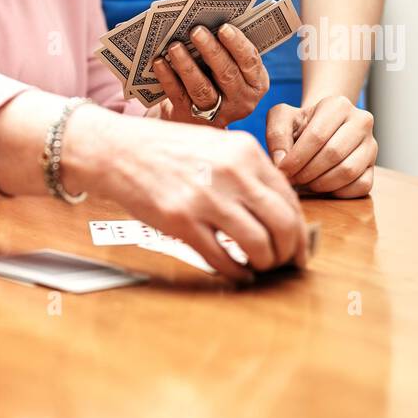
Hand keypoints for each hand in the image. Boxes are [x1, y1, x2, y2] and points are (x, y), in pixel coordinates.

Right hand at [107, 117, 308, 281]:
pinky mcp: (182, 222)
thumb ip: (248, 173)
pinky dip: (237, 272)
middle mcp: (231, 173)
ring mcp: (206, 198)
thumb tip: (281, 214)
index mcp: (244, 151)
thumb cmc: (167, 149)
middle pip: (283, 225)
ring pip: (259, 246)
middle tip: (284, 263)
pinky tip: (237, 272)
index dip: (300, 230)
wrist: (118, 150)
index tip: (299, 247)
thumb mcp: (216, 145)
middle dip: (289, 252)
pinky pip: (224, 259)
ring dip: (265, 264)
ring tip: (258, 266)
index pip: (290, 199)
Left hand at [150, 23, 268, 126]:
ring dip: (187, 65)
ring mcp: (217, 112)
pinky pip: (179, 95)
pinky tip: (159, 62)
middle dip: (211, 50)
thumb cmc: (215, 76)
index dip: (237, 44)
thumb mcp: (230, 65)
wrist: (196, 114)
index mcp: (255, 83)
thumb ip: (226, 46)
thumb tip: (209, 15)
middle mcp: (241, 100)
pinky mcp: (191, 116)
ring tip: (174, 46)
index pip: (250, 62)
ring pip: (202, 87)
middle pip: (227, 74)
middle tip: (196, 30)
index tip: (224, 27)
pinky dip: (167, 77)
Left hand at [266, 97, 376, 196]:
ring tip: (305, 182)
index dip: (297, 158)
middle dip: (307, 172)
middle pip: (333, 154)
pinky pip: (361, 186)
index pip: (317, 136)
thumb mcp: (282, 119)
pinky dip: (338, 192)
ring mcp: (371, 145)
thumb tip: (282, 162)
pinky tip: (322, 185)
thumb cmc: (300, 124)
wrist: (321, 130)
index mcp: (338, 104)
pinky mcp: (374, 167)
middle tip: (292, 178)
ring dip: (321, 183)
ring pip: (348, 171)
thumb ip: (277, 135)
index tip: (282, 170)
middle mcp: (361, 121)